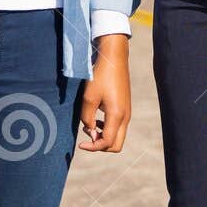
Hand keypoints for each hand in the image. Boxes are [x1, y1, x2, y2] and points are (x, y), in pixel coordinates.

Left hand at [78, 35, 130, 152]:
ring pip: (117, 136)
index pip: (106, 142)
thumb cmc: (100, 76)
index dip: (92, 147)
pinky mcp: (125, 108)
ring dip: (104, 136)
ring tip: (90, 125)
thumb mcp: (88, 98)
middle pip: (116, 145)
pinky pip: (118, 127)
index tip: (80, 144)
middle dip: (101, 146)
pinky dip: (107, 129)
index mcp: (116, 115)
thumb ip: (87, 118)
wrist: (114, 59)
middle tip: (87, 135)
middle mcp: (125, 117)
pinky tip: (97, 118)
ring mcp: (127, 113)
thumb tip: (90, 131)